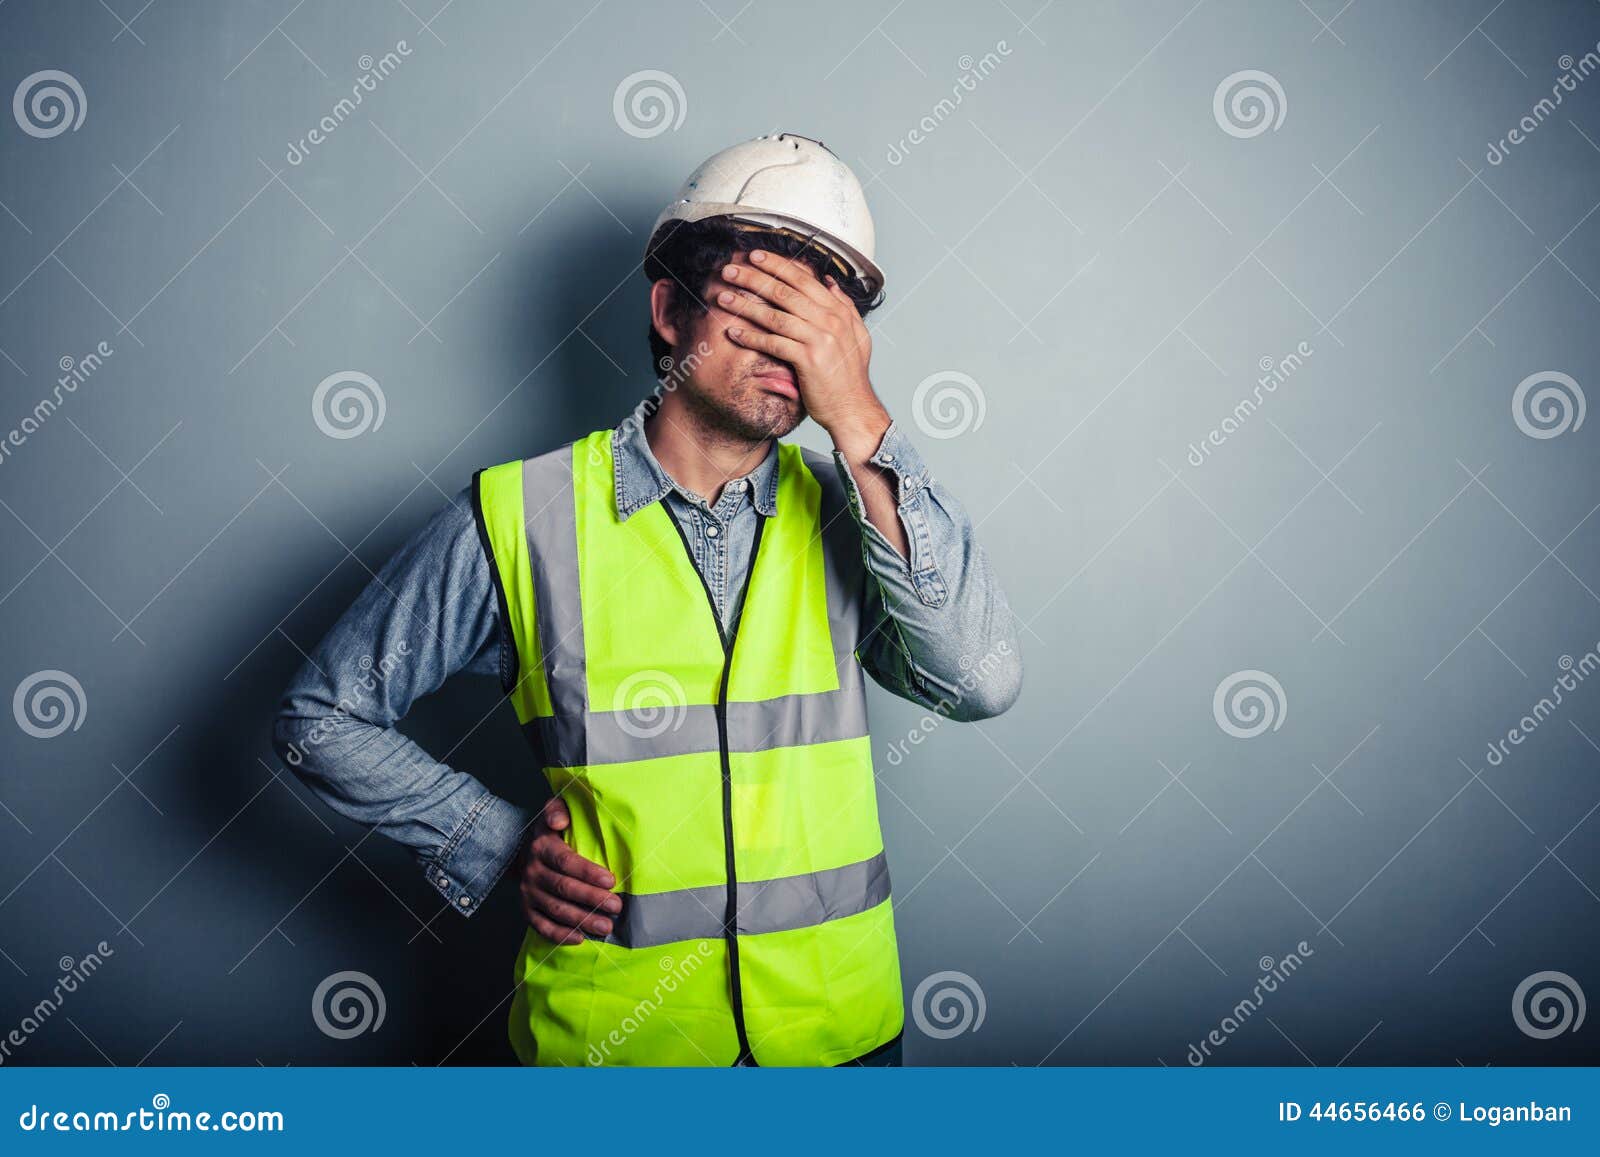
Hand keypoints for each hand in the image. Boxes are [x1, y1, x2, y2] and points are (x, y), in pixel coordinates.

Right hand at [518, 795, 620, 945]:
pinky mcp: (527, 910)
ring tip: (606, 926)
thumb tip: (560, 820)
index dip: (588, 872)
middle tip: (616, 906)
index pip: (565, 861)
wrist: (519, 851)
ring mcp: (529, 893)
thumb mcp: (552, 812)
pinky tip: (580, 939)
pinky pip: (542, 926)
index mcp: (542, 847)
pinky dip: (560, 935)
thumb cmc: (550, 832)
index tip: (611, 880)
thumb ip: (556, 809)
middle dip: (591, 898)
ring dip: (581, 920)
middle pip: (563, 888)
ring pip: (556, 909)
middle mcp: (533, 871)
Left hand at [717, 249, 885, 437]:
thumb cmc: (849, 375)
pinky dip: (751, 337)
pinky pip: (773, 343)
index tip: (755, 256)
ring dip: (745, 305)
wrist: (854, 408)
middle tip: (730, 269)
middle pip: (784, 292)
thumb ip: (844, 306)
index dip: (777, 265)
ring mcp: (819, 339)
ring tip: (723, 297)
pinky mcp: (808, 360)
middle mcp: (829, 321)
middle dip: (754, 278)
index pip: (803, 279)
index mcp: (838, 311)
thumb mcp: (856, 335)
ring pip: (775, 315)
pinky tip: (733, 333)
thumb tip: (830, 282)